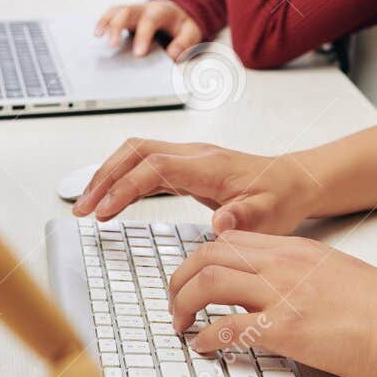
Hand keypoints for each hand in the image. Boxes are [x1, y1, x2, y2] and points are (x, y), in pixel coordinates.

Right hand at [71, 138, 316, 233]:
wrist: (293, 182)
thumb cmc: (280, 198)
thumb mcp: (268, 216)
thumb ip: (243, 220)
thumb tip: (220, 224)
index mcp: (208, 165)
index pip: (154, 167)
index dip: (125, 187)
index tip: (103, 212)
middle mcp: (193, 155)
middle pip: (136, 152)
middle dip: (104, 177)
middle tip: (82, 209)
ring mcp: (188, 158)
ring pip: (136, 154)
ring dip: (108, 176)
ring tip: (86, 207)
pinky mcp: (186, 167)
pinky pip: (145, 165)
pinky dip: (122, 180)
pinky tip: (111, 202)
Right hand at [95, 0, 201, 58]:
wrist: (178, 11)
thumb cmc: (182, 24)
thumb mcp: (192, 31)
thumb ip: (185, 43)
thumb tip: (173, 54)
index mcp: (162, 11)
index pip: (150, 20)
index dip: (143, 36)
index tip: (138, 54)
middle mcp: (145, 8)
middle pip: (128, 11)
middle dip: (118, 26)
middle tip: (111, 45)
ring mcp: (133, 11)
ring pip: (116, 11)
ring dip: (105, 22)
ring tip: (97, 37)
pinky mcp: (126, 16)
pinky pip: (111, 15)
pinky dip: (102, 23)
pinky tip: (96, 35)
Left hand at [169, 231, 376, 376]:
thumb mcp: (332, 272)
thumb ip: (297, 274)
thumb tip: (267, 290)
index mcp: (294, 249)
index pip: (229, 240)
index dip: (198, 259)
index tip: (189, 280)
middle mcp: (284, 263)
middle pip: (208, 254)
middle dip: (178, 279)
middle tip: (173, 304)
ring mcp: (284, 293)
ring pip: (209, 281)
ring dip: (182, 305)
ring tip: (179, 325)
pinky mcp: (289, 328)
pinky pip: (229, 327)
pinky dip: (205, 338)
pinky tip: (203, 347)